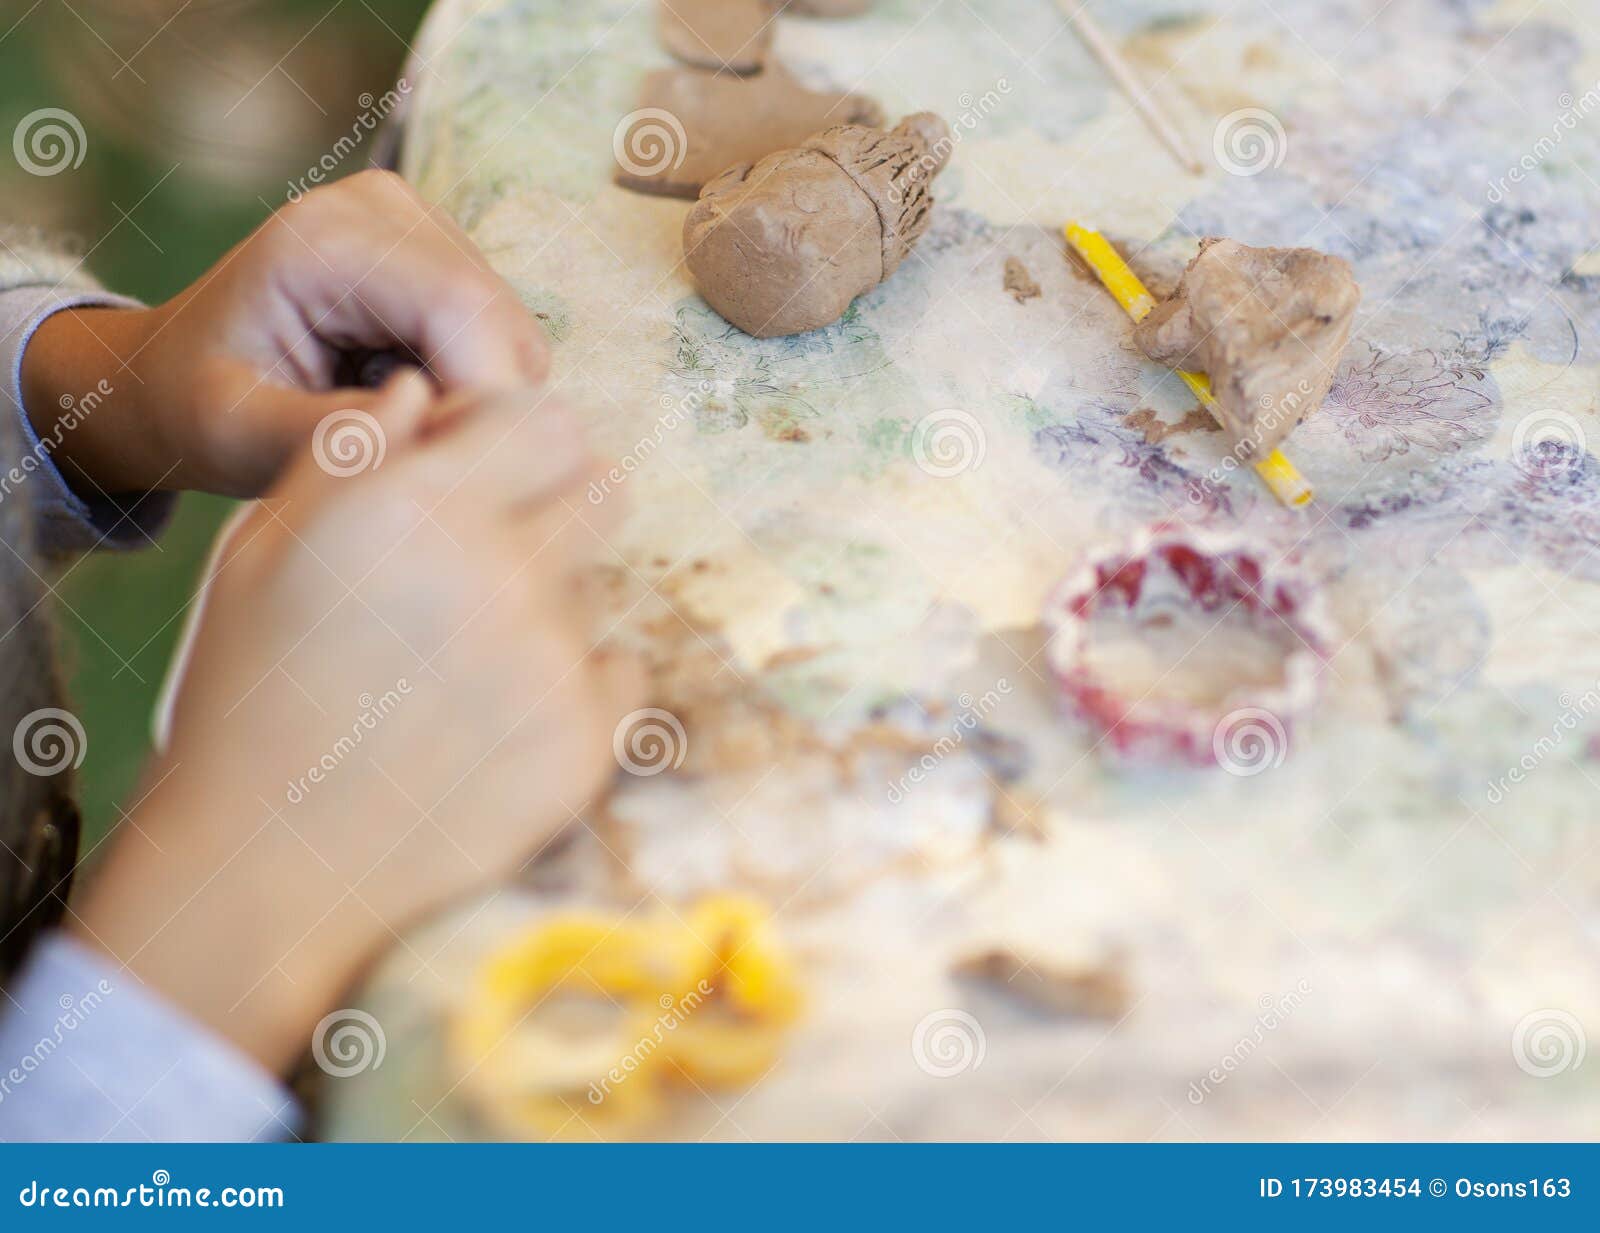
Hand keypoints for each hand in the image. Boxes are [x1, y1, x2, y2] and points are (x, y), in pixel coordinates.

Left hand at [21, 170, 548, 497]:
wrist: (169, 374)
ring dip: (471, 399)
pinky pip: (502, 340)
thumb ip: (332, 437)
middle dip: (475, 408)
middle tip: (403, 453)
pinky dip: (469, 386)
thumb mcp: (239, 437)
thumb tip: (429, 423)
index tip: (447, 473)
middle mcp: (384, 208)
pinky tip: (402, 397)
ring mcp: (418, 223)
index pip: (464, 311)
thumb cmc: (195, 407)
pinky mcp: (440, 251)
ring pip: (513, 337)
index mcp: (326, 240)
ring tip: (388, 418)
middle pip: (501, 324)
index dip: (482, 400)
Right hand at [71, 375, 642, 1073]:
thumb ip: (350, 453)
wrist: (272, 864)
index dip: (516, 439)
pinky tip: (498, 716)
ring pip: (602, 587)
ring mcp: (557, 662)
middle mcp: (505, 573)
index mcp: (419, 508)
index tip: (481, 474)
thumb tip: (421, 388)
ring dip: (555, 603)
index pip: (549, 418)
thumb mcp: (264, 551)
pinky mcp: (590, 741)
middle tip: (490, 557)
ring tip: (466, 661)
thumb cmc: (252, 696)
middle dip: (555, 506)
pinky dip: (576, 683)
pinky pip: (619, 670)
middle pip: (601, 489)